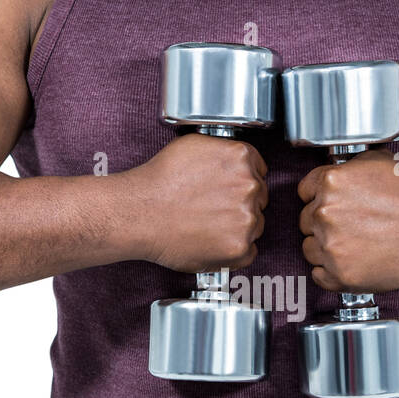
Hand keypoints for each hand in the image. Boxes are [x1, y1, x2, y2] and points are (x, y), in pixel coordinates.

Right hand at [126, 133, 267, 271]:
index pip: (259, 171)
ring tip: (208, 226)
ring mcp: (247, 219)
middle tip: (213, 209)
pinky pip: (250, 252)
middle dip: (240, 203)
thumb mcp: (193, 145)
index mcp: (241, 158)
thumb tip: (234, 163)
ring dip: (238, 227)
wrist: (139, 213)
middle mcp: (249, 186)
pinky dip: (234, 251)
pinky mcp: (239, 247)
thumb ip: (223, 152)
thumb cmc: (158, 182)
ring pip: (256, 225)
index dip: (242, 181)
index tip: (229, 190)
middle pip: (259, 198)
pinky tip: (212, 242)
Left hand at [298, 150, 398, 292]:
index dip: (317, 198)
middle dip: (323, 224)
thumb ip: (348, 168)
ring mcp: (331, 246)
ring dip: (325, 249)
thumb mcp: (378, 162)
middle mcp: (325, 213)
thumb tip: (337, 172)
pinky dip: (329, 273)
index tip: (330, 206)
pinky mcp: (341, 274)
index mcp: (330, 183)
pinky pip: (318, 276)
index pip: (304, 192)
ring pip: (310, 250)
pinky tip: (349, 263)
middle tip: (349, 227)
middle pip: (305, 222)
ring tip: (354, 245)